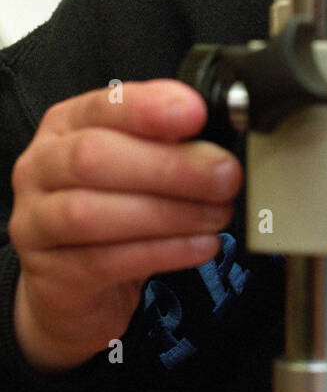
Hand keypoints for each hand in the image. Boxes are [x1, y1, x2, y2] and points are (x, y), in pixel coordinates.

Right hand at [9, 80, 242, 372]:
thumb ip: (167, 143)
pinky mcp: (50, 273)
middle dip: (168, 165)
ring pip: (91, 212)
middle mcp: (41, 168)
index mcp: (65, 127)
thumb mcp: (136, 166)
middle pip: (92, 156)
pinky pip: (103, 261)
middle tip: (225, 175)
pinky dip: (161, 252)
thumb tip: (219, 138)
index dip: (147, 108)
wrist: (74, 284)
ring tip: (217, 215)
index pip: (101, 107)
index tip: (196, 113)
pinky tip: (201, 245)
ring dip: (167, 212)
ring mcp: (36, 222)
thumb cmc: (114, 210)